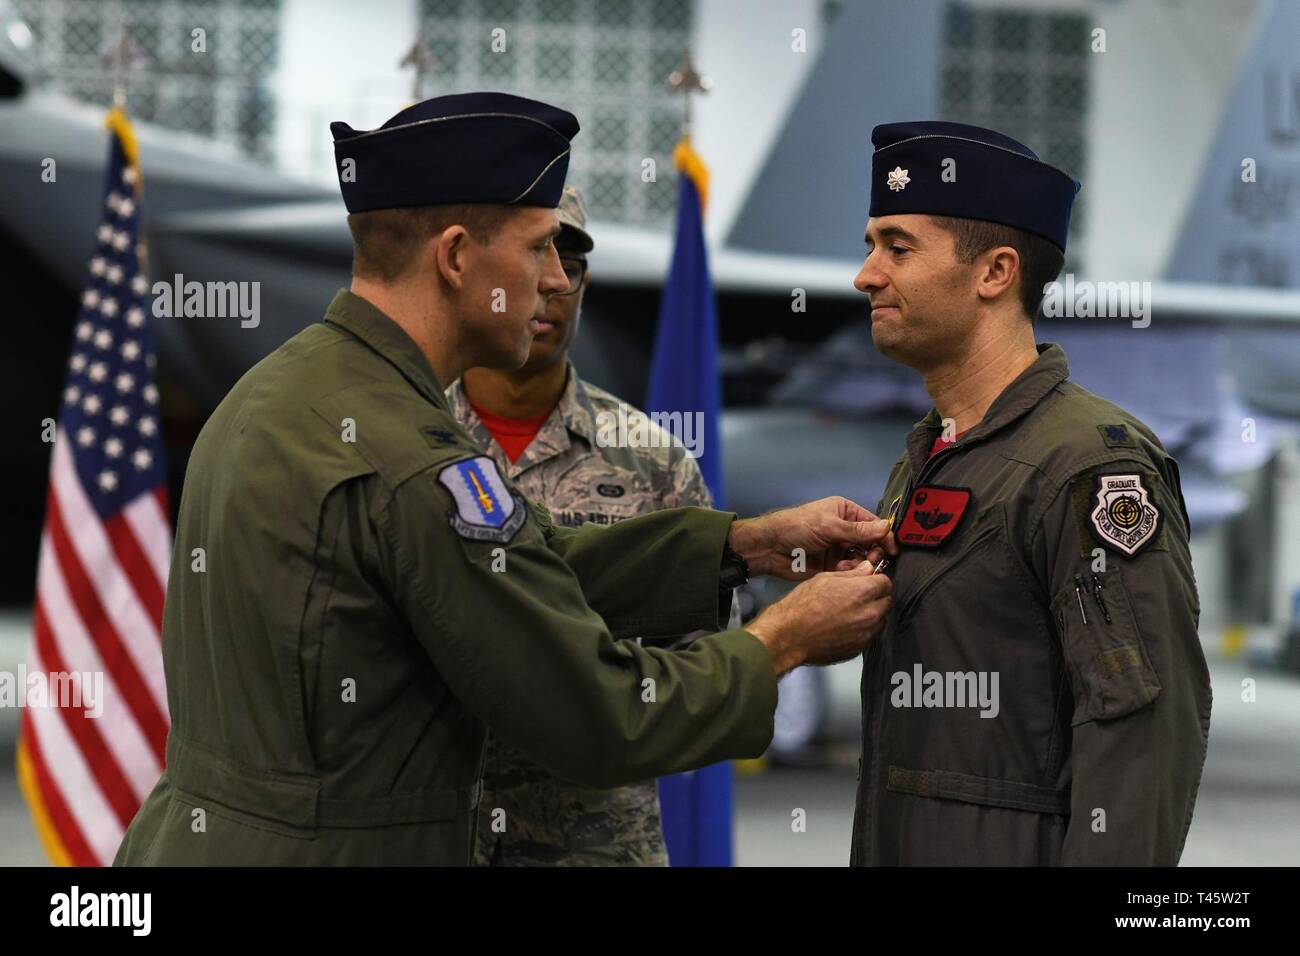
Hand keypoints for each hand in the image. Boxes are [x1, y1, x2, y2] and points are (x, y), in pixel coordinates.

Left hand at [728, 496, 898, 580]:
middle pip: (871, 543)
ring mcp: (839, 548)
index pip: (873, 524)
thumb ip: (858, 530)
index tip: (892, 550)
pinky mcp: (832, 566)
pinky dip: (850, 571)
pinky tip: (843, 570)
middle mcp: (845, 530)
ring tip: (856, 566)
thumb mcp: (829, 526)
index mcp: (845, 512)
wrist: (770, 548)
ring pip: (861, 558)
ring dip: (862, 563)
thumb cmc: (798, 527)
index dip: (884, 536)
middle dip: (874, 552)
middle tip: (872, 560)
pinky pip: (849, 570)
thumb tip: (887, 527)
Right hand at [745, 563, 892, 674]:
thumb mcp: (825, 578)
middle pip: (887, 602)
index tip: (867, 582)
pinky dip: (861, 630)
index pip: (886, 582)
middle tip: (858, 597)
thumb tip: (867, 569)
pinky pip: (868, 636)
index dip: (876, 580)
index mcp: (863, 592)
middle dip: (876, 597)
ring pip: (879, 620)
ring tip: (849, 613)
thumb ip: (852, 574)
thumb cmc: (802, 605)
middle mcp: (870, 613)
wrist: (789, 635)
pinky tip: (843, 626)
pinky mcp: (859, 649)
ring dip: (871, 614)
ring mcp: (866, 634)